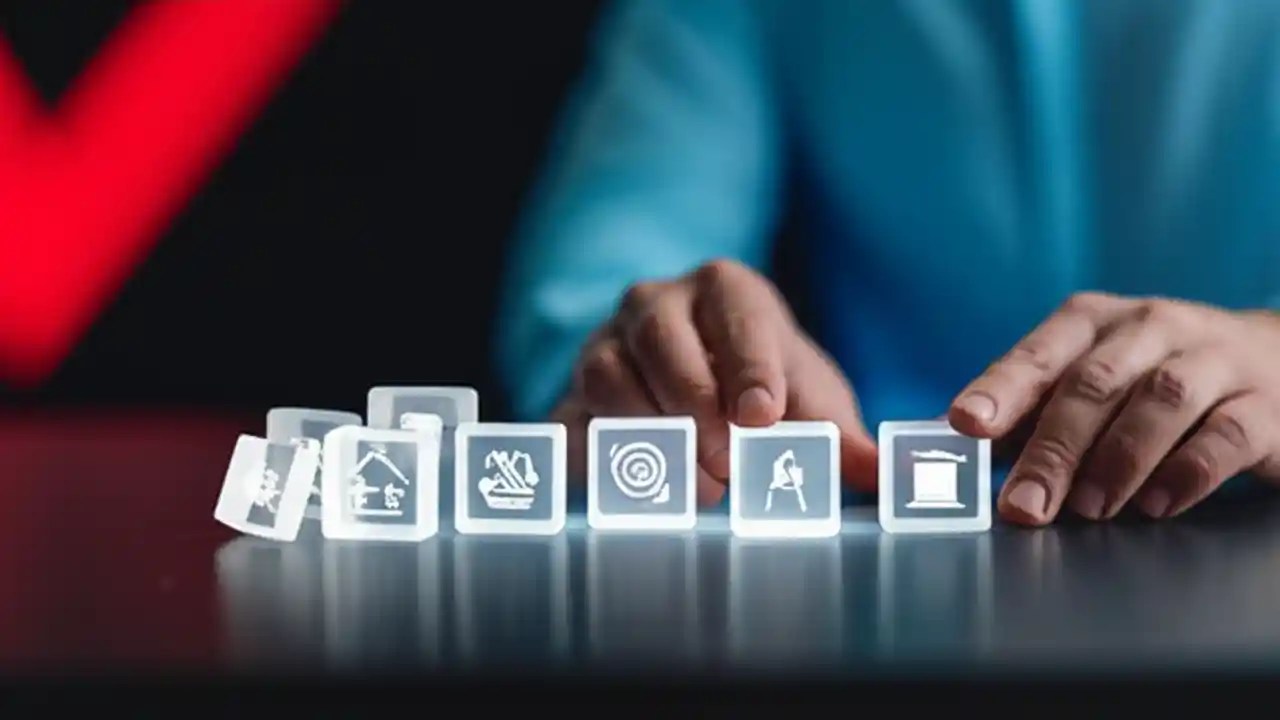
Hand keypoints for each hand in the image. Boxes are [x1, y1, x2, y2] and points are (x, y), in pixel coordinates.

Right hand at [549, 259, 877, 504]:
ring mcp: (606, 342)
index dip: (748, 365)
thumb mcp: (808, 407)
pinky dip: (604, 450)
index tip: (762, 416)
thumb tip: (884, 474)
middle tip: (729, 460)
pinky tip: (643, 484)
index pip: (737, 316)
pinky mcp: (573, 391)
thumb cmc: (759, 393)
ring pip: (610, 372)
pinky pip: (573, 412)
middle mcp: (657, 303)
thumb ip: (842, 438)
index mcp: (726, 290)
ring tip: (699, 481)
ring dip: (652, 429)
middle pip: (663, 337)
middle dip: (698, 403)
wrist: (690, 398)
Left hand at [949, 292, 1279, 524]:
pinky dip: (1185, 472)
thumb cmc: (1154, 374)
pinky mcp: (1265, 403)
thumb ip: (1032, 412)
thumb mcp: (1092, 376)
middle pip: (1093, 384)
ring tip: (1089, 508)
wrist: (1276, 360)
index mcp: (1094, 321)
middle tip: (1024, 506)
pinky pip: (1225, 434)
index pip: (1040, 353)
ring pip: (1160, 401)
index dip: (1001, 388)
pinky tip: (1155, 504)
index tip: (966, 424)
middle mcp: (1151, 328)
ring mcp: (1213, 360)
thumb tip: (963, 457)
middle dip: (1052, 449)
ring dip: (1117, 460)